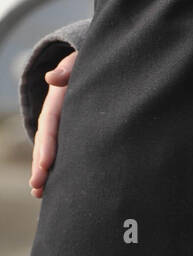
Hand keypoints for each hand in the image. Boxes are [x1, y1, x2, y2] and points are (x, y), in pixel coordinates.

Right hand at [30, 50, 76, 196]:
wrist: (92, 69)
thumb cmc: (85, 66)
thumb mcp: (77, 62)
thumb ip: (68, 68)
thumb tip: (52, 77)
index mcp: (57, 101)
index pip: (50, 124)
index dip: (47, 144)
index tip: (45, 164)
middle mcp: (56, 117)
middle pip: (46, 142)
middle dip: (40, 165)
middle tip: (37, 186)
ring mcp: (62, 128)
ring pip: (51, 151)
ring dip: (44, 172)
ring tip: (39, 193)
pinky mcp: (71, 135)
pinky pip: (63, 152)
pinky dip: (57, 169)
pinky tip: (55, 190)